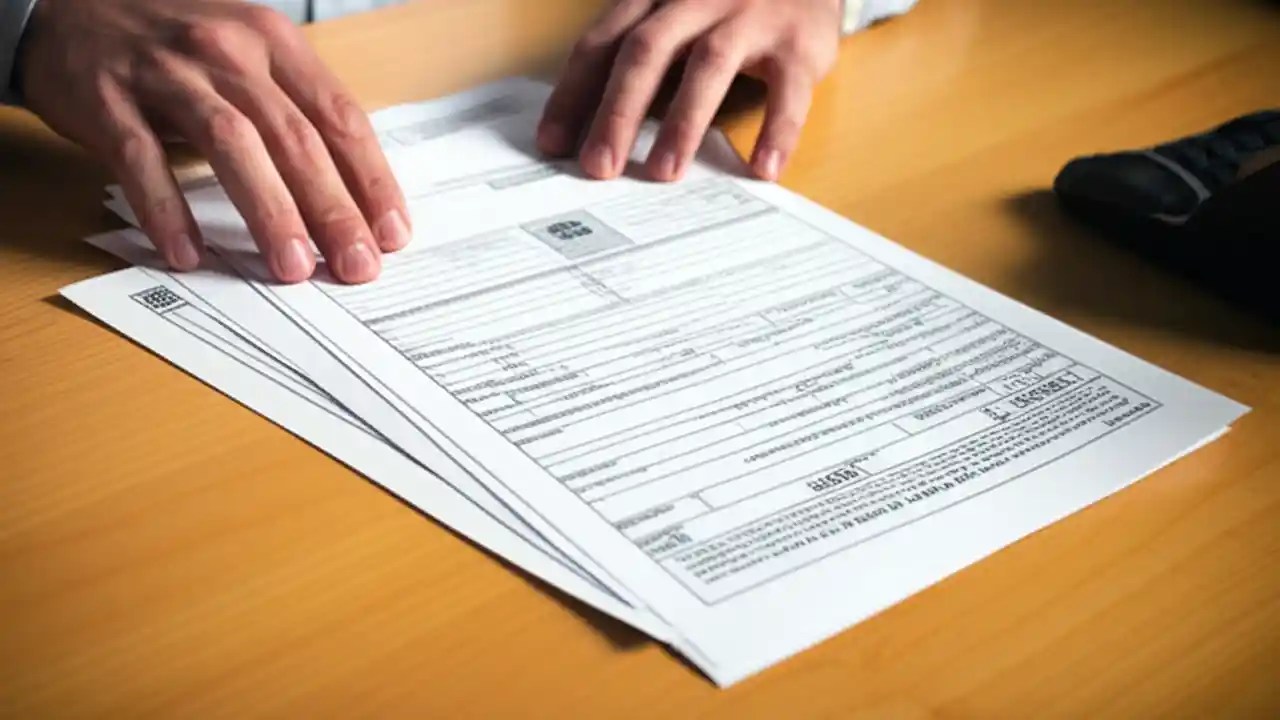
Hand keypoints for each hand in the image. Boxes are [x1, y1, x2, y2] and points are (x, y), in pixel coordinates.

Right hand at [16, 0, 409, 282]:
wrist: (69, 3)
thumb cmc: (177, 45)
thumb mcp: (248, 55)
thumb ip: (296, 111)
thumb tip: (355, 194)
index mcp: (274, 43)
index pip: (338, 116)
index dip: (370, 178)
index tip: (392, 233)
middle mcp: (227, 51)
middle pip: (294, 137)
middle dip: (332, 208)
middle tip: (357, 265)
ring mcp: (166, 73)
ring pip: (232, 145)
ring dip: (268, 210)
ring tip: (293, 267)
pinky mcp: (108, 98)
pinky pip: (141, 158)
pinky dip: (167, 208)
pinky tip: (188, 253)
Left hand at [538, 0, 839, 182]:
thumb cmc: (730, 2)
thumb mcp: (678, 10)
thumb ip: (641, 50)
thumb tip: (594, 125)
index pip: (603, 43)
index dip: (574, 93)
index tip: (553, 143)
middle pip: (646, 51)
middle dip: (617, 112)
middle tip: (598, 167)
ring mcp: (750, 15)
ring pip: (708, 65)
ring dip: (683, 123)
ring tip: (663, 173)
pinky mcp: (798, 40)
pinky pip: (787, 89)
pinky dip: (777, 130)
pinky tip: (762, 168)